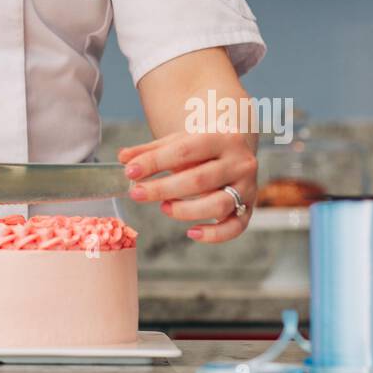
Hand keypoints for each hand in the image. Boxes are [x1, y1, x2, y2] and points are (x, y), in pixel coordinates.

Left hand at [117, 128, 257, 242]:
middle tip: (137, 194)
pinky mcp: (250, 208)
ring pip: (219, 204)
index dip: (155, 162)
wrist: (235, 146)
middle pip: (200, 179)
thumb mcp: (178, 140)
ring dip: (187, 210)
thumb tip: (123, 158)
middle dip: (164, 189)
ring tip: (164, 208)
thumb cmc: (201, 145)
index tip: (130, 172)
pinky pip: (235, 227)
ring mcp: (247, 186)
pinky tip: (191, 232)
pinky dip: (214, 235)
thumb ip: (150, 150)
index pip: (185, 151)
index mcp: (222, 137)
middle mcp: (240, 161)